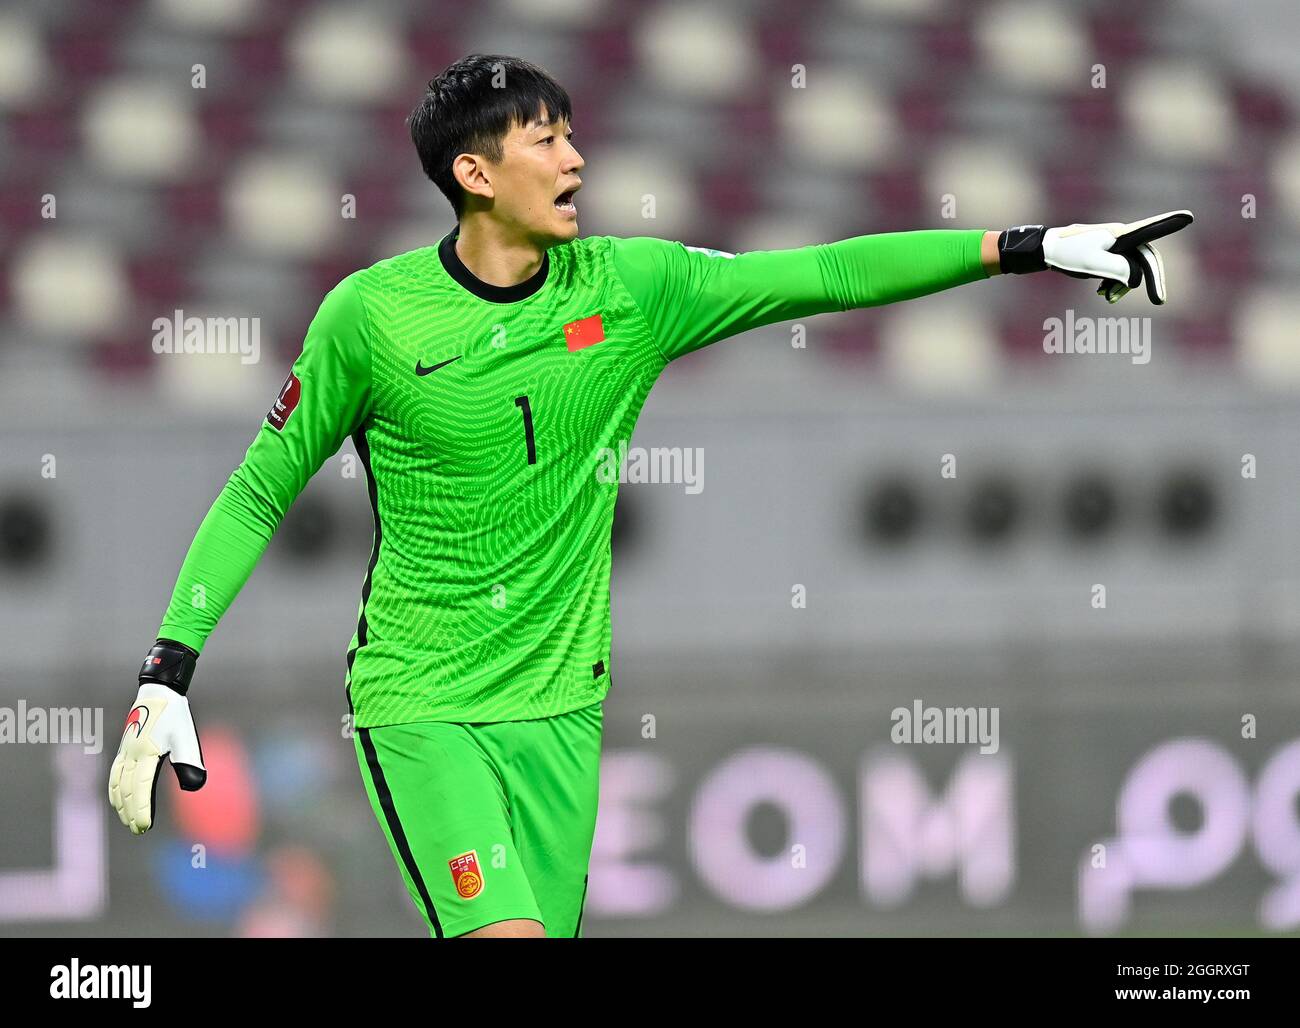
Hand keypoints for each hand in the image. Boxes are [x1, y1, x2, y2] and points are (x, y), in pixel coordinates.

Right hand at [108, 642, 205, 834]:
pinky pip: (114, 774)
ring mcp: (125, 752)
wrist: (157, 693)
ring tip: (128, 820)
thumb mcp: (186, 737)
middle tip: (138, 830)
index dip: (142, 809)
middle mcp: (131, 755)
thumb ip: (189, 761)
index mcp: (146, 753)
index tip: (145, 826)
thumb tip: (194, 786)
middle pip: (127, 790)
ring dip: (121, 804)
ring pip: (117, 784)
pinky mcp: (124, 749)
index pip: (141, 788)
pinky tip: (117, 800)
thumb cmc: (174, 715)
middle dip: (131, 812)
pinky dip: (114, 790)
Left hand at [999, 211, 1193, 303]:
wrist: (1046, 250)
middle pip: (1146, 259)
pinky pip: (1120, 272)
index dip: (1170, 224)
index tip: (1188, 216)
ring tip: (1107, 298)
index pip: (1151, 229)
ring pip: (1132, 269)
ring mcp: (1115, 247)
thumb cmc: (1068, 253)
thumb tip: (1135, 277)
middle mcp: (1122, 238)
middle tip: (1159, 301)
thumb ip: (1117, 269)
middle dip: (1153, 280)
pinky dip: (1114, 284)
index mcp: (1121, 235)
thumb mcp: (1092, 263)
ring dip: (1124, 286)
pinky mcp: (1107, 256)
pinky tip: (1101, 294)